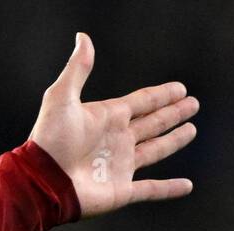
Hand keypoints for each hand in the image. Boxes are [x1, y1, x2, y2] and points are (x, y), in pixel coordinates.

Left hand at [28, 33, 198, 217]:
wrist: (41, 180)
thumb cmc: (49, 140)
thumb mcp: (61, 98)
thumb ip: (77, 69)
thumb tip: (83, 37)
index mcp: (107, 118)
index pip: (142, 102)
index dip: (161, 95)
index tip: (180, 88)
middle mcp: (117, 140)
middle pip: (152, 123)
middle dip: (172, 113)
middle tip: (192, 104)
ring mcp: (120, 166)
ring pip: (155, 150)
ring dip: (174, 141)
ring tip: (191, 130)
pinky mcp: (121, 190)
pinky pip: (151, 190)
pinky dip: (169, 189)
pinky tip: (187, 186)